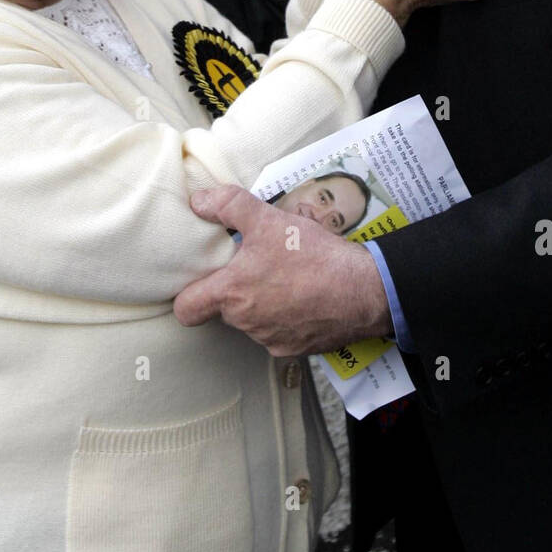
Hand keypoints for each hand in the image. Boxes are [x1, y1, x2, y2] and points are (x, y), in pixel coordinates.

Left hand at [173, 186, 392, 355]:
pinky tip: (308, 296)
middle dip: (237, 288)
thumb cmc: (313, 256)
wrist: (364, 291)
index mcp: (231, 294)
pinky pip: (282, 333)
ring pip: (255, 320)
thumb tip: (197, 202)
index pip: (186, 309)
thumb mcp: (269, 219)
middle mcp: (246, 324)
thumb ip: (228, 206)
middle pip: (225, 310)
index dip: (188, 294)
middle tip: (258, 265)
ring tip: (289, 275)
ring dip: (264, 300)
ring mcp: (272, 340)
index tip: (201, 280)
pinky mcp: (297, 350)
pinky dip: (289, 317)